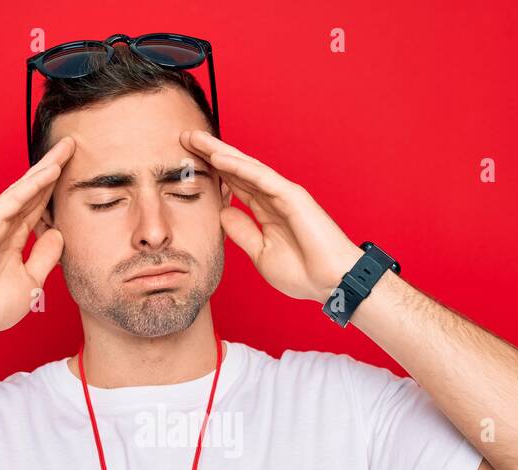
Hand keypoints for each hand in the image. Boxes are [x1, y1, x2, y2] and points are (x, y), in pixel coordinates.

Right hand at [0, 136, 75, 334]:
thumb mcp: (31, 280)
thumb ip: (44, 256)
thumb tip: (58, 233)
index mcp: (11, 238)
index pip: (38, 207)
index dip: (55, 189)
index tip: (73, 171)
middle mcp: (1, 226)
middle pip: (32, 191)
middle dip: (52, 168)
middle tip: (71, 146)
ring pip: (24, 190)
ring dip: (45, 169)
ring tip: (64, 150)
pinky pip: (13, 201)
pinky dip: (31, 186)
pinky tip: (49, 172)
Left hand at [180, 129, 363, 303]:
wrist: (331, 283)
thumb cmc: (304, 273)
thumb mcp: (260, 253)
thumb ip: (242, 232)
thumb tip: (223, 213)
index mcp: (267, 212)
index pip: (235, 186)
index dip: (213, 172)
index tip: (189, 161)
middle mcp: (274, 198)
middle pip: (237, 170)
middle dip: (211, 154)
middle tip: (185, 137)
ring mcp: (284, 195)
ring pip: (247, 168)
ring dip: (221, 152)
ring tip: (196, 139)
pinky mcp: (293, 197)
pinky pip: (262, 178)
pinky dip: (240, 167)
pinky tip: (219, 157)